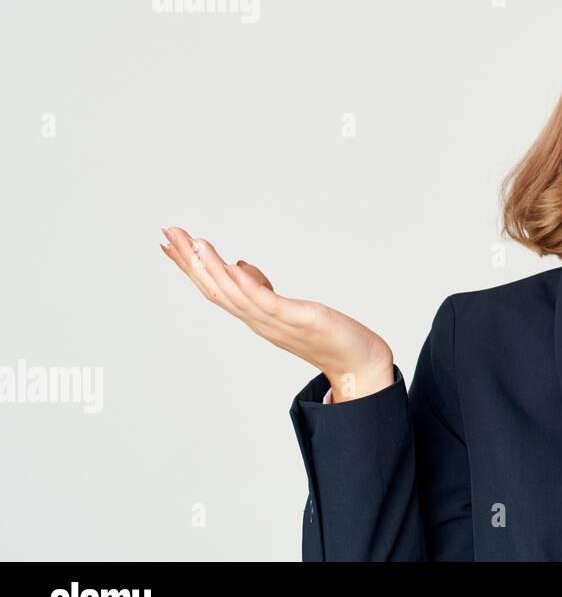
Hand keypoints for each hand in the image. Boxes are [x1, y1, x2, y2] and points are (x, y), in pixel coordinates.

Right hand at [158, 226, 393, 400]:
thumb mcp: (287, 306)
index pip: (214, 288)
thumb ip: (261, 289)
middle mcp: (258, 320)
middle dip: (190, 261)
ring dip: (212, 267)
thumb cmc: (326, 335)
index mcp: (255, 316)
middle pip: (216, 289)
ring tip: (195, 242)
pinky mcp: (298, 319)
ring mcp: (276, 322)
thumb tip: (240, 266)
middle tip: (169, 232)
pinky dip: (248, 285)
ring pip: (235, 294)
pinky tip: (233, 266)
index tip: (169, 242)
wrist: (358, 364)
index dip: (190, 266)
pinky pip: (267, 302)